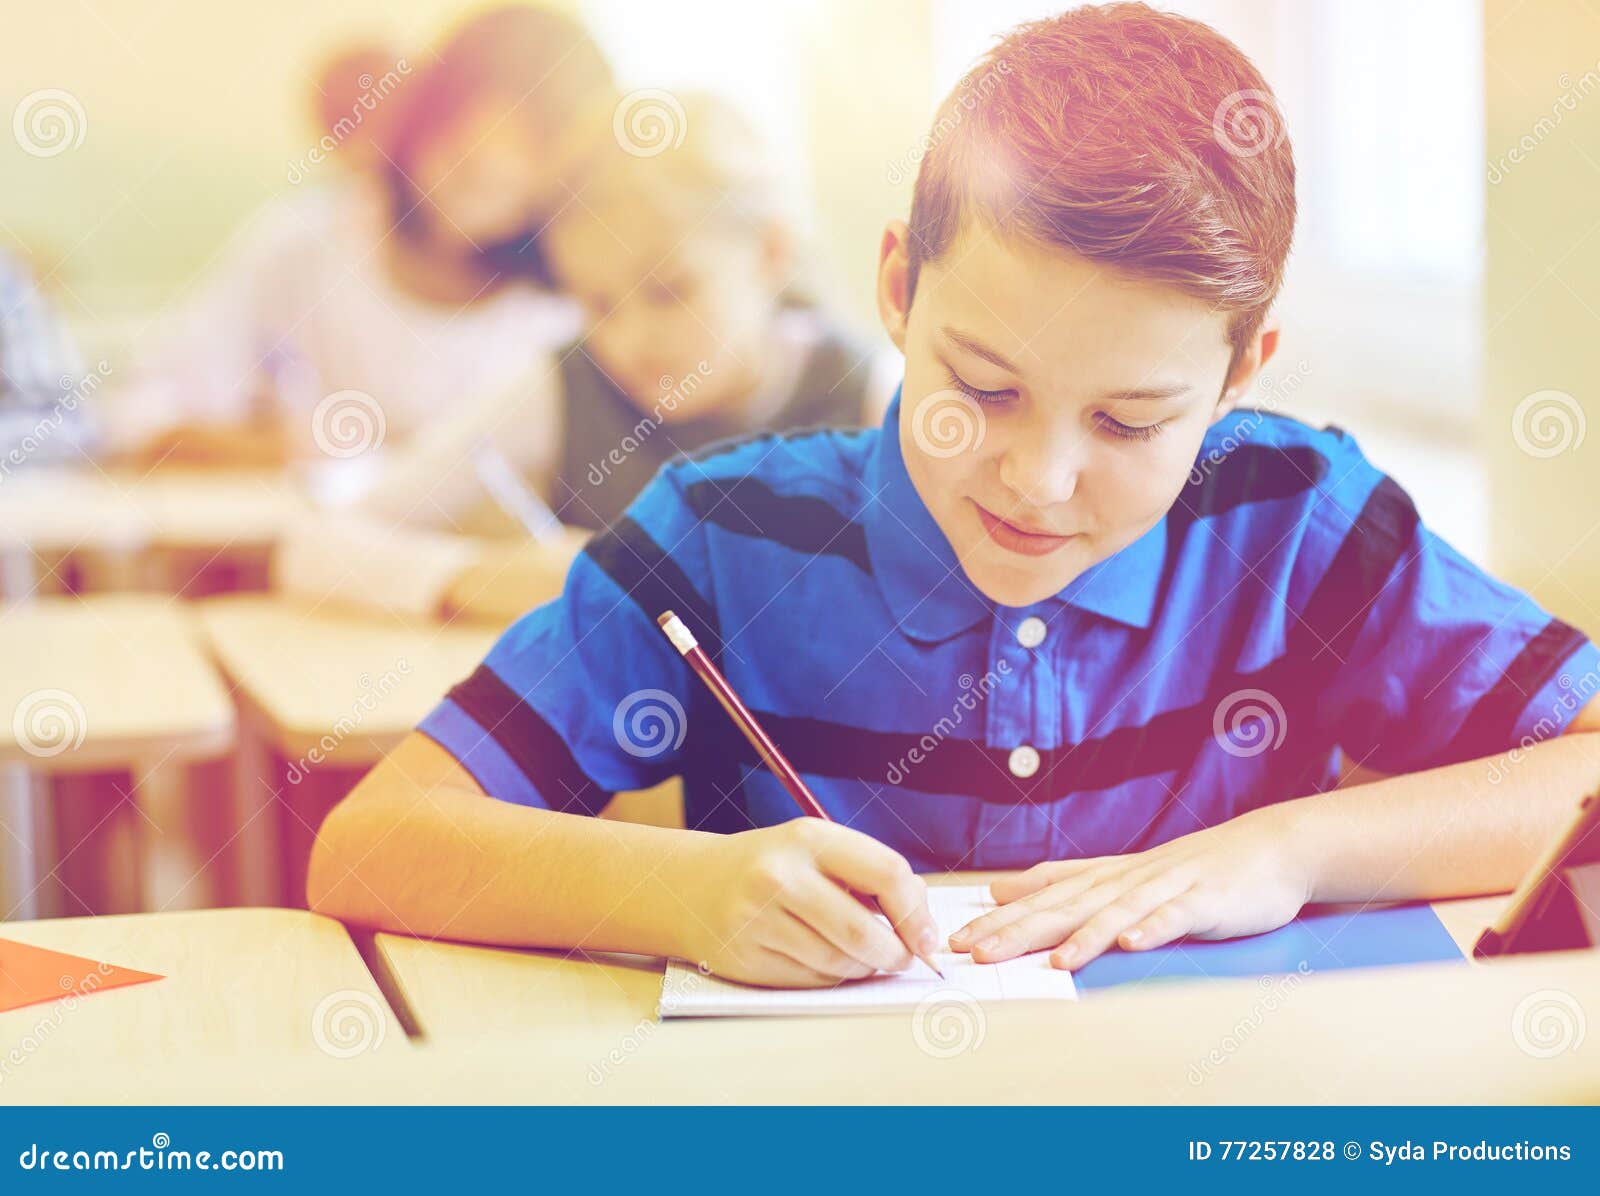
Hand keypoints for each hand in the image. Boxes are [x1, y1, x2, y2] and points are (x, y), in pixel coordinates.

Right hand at [679, 818, 939, 987]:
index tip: (927, 937)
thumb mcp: (817, 849)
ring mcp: (758, 920)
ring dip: (863, 969)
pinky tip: (823, 960)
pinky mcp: (746, 959)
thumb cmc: (772, 866)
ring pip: (839, 964)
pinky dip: (830, 978)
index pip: (887, 873)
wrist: (693, 886)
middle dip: (895, 955)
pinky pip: (811, 982)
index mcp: (809, 838)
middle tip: (902, 958)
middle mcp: (780, 876)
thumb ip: (870, 875)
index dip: (917, 913)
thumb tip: (923, 923)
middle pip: (864, 933)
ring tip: (861, 956)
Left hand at [948, 805, 1314, 969]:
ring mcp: (1166, 888)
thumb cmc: (1192, 869)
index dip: (1002, 918)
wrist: (1269, 848)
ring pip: (1117, 911)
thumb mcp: (1120, 874)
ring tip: (1054, 961)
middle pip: (1067, 905)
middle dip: (1022, 930)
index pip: (1044, 897)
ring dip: (1085, 935)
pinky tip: (1132, 943)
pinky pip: (1176, 916)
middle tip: (979, 952)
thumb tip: (1001, 888)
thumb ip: (1063, 881)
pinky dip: (1154, 928)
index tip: (960, 940)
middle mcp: (1127, 879)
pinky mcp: (1204, 900)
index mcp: (1105, 877)